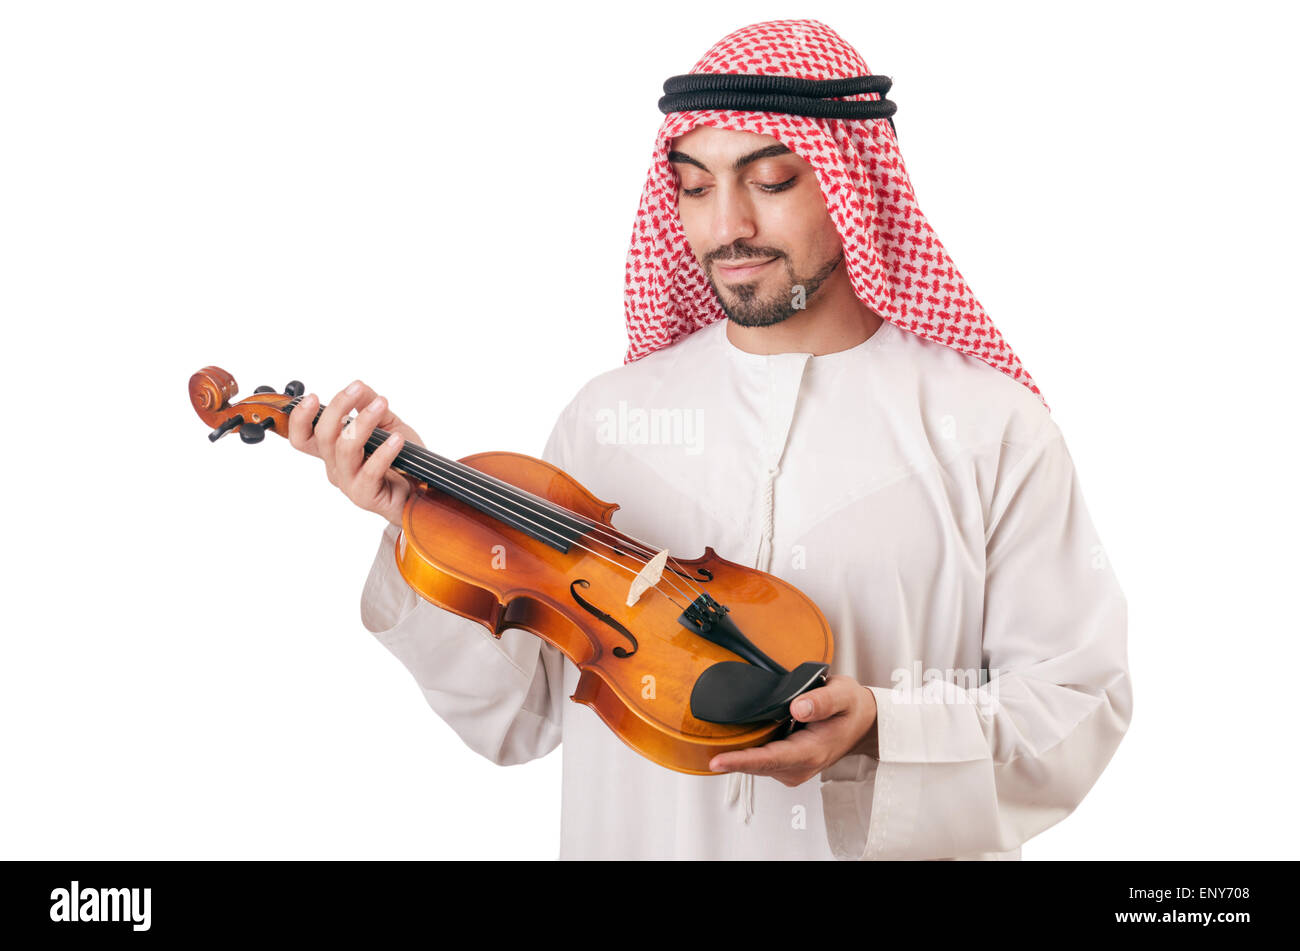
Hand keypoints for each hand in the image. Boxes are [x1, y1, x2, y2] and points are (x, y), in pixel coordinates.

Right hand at [286, 379, 425, 528]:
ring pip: (345, 449)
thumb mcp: (387, 425)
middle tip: (357, 389)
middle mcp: (336, 467)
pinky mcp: (365, 496)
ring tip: (382, 405)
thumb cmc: (402, 460)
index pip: (302, 437)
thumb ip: (370, 405)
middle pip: (323, 436)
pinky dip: (384, 451)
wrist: (423, 489)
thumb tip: (358, 386)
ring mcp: (349, 483)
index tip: (314, 397)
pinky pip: (370, 470)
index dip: (299, 418)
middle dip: (338, 407)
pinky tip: (398, 440)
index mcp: (333, 451)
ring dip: (363, 422)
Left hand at [707, 675, 878, 785]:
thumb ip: (821, 700)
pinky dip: (749, 750)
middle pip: (756, 764)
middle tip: (705, 741)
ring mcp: (792, 769)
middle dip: (731, 755)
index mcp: (811, 752)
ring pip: (756, 763)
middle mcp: (799, 766)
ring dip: (739, 751)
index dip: (741, 761)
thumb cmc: (851, 708)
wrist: (862, 722)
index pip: (769, 759)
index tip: (717, 761)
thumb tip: (798, 706)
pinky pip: (760, 760)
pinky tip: (741, 736)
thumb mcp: (843, 696)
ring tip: (722, 734)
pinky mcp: (786, 766)